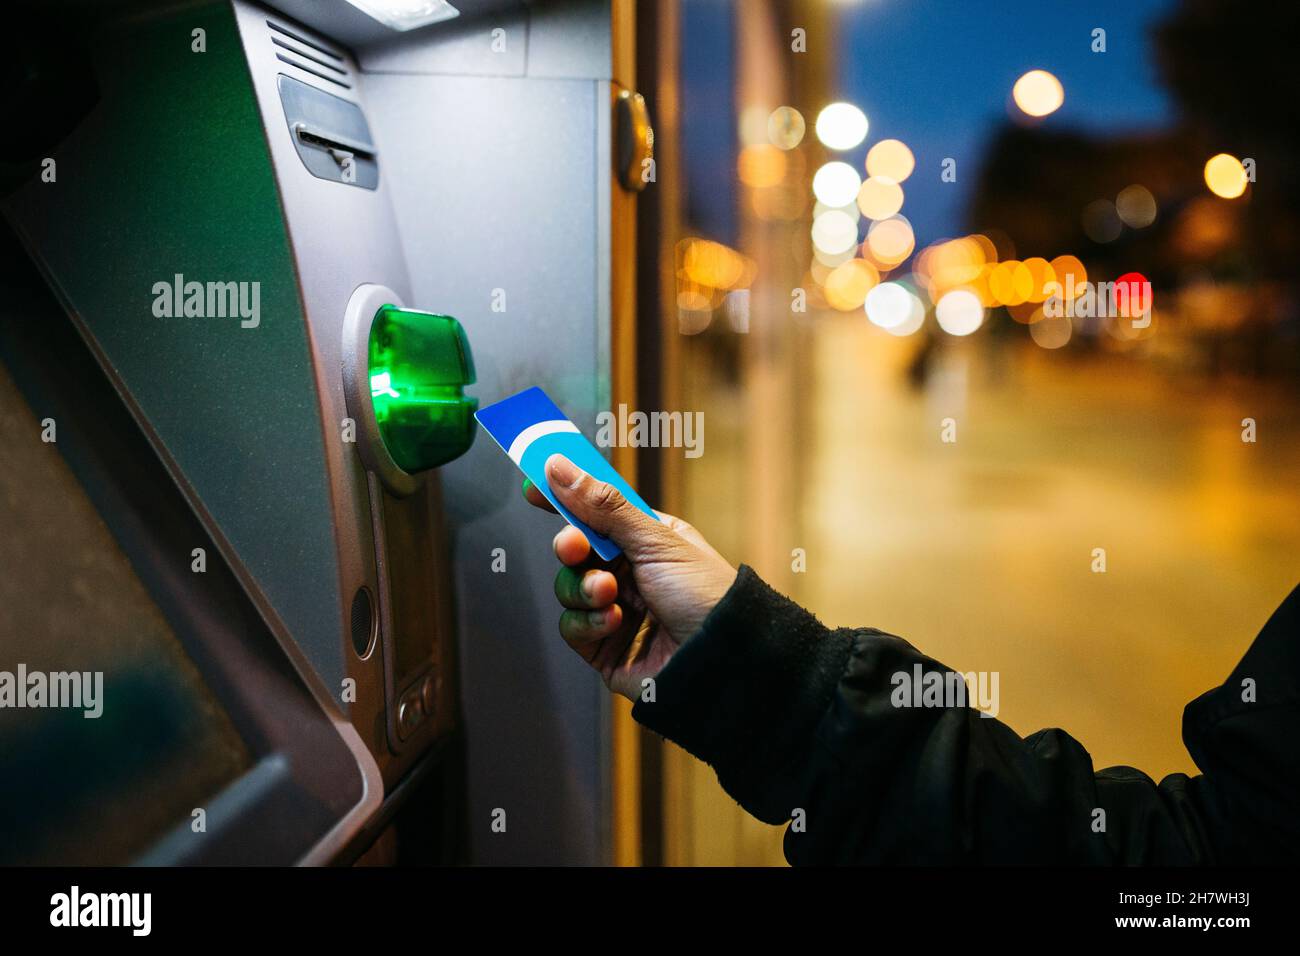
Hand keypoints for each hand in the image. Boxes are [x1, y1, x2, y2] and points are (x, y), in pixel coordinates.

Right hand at [523, 455, 736, 700]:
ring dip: (583, 588)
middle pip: (576, 549)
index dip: (566, 498)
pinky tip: (613, 622)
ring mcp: (616, 609)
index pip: (598, 510)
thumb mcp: (656, 541)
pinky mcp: (604, 646)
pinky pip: (572, 627)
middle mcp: (630, 573)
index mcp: (647, 539)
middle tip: (575, 546)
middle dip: (571, 546)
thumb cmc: (707, 597)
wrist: (721, 660)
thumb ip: (604, 506)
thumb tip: (561, 468)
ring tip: (609, 595)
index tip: (535, 487)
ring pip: (568, 587)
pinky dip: (587, 622)